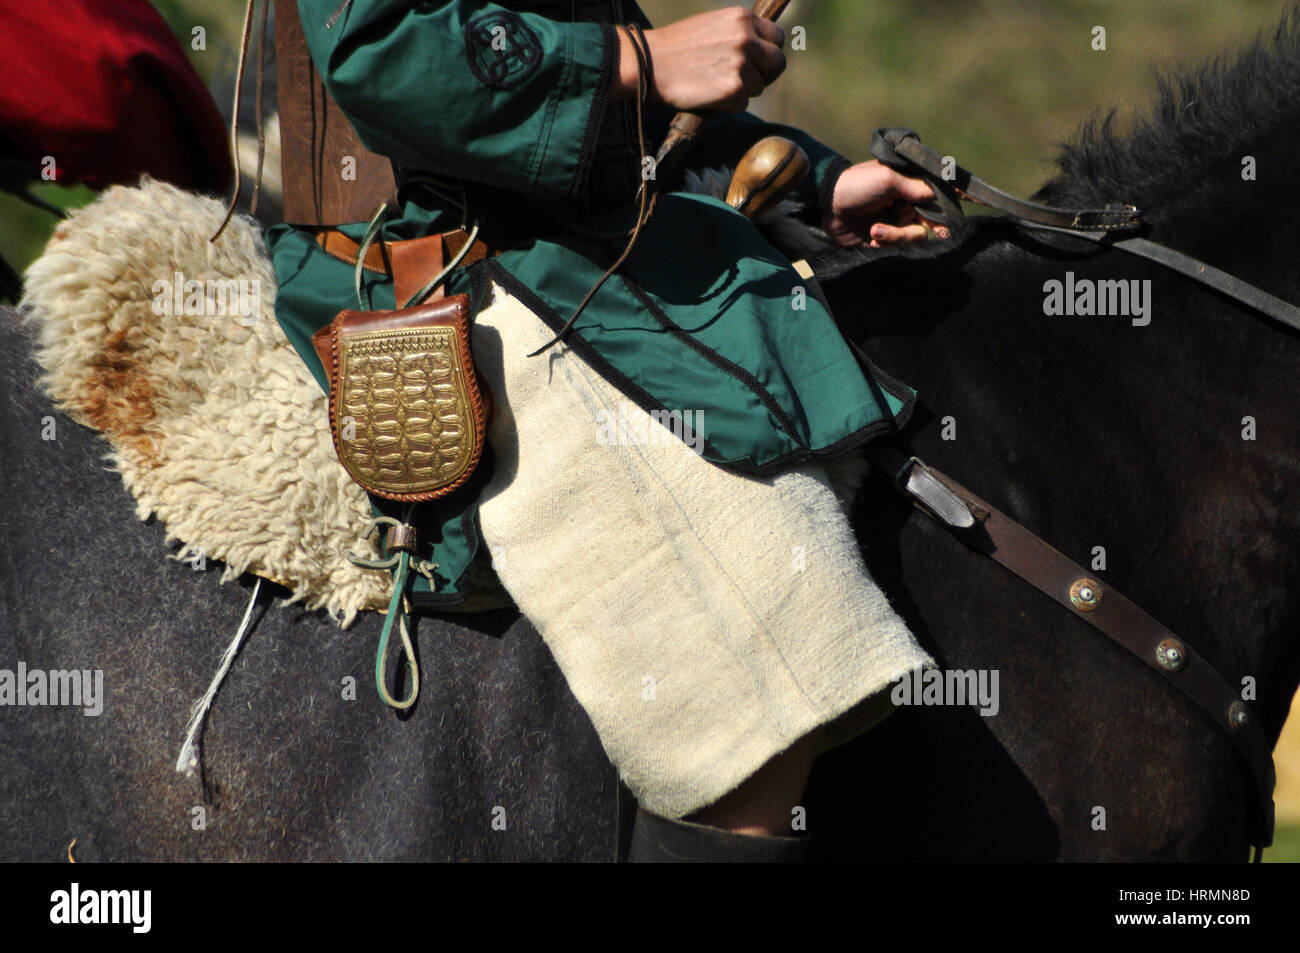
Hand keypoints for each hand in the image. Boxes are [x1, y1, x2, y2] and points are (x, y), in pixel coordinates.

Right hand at [614, 7, 785, 111]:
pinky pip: (744, 104)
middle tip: (745, 81)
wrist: (651, 63)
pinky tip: (710, 94)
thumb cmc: (677, 46)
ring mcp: (741, 64)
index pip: (777, 38)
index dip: (769, 53)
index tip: (759, 63)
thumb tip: (760, 48)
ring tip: (715, 84)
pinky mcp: (733, 89)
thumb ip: (739, 33)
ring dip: (742, 91)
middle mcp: (746, 38)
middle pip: (777, 63)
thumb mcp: (713, 25)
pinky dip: (729, 105)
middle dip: (765, 74)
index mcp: (742, 18)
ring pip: (758, 87)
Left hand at [823, 160, 950, 247]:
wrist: (825, 205)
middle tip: (916, 233)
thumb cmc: (856, 184)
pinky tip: (872, 238)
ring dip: (896, 237)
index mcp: (912, 187)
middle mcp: (909, 205)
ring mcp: (897, 223)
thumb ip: (914, 187)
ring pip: (914, 238)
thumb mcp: (887, 179)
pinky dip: (886, 244)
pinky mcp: (884, 239)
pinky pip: (897, 248)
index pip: (941, 195)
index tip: (975, 206)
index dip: (957, 201)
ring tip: (875, 231)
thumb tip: (939, 193)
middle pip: (931, 223)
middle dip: (920, 229)